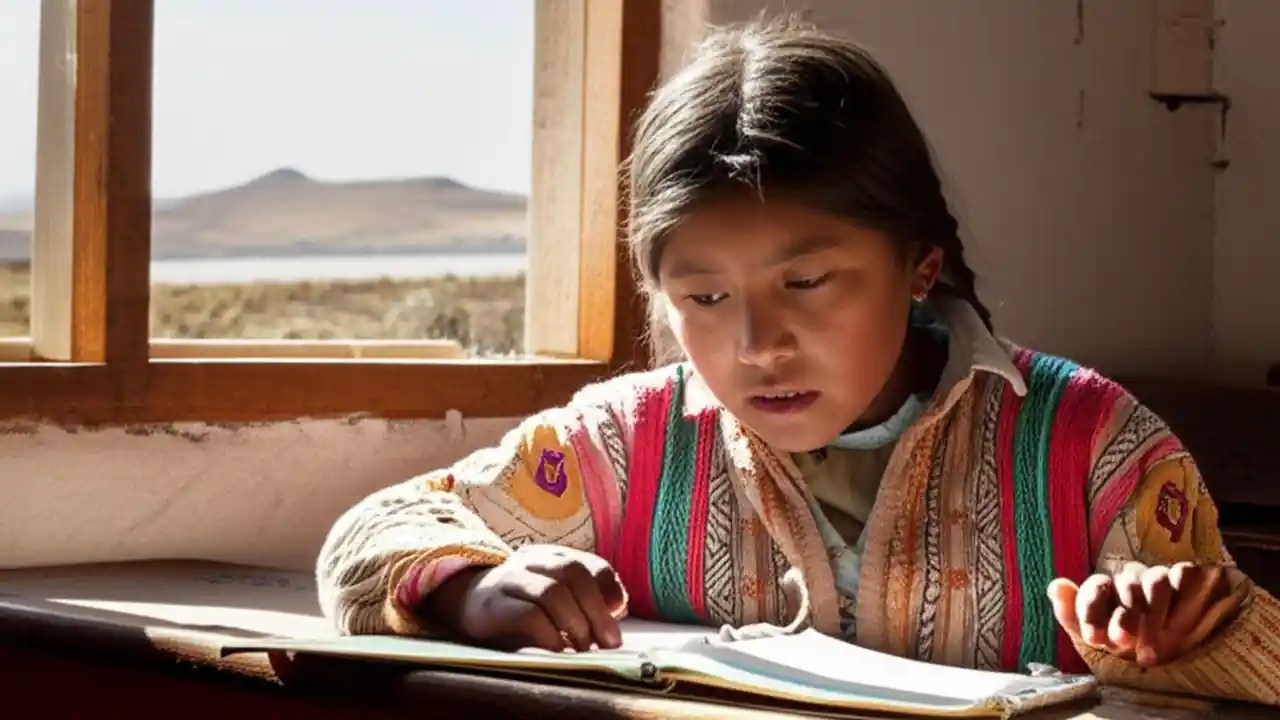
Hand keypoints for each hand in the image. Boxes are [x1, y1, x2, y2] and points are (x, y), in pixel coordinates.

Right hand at [426, 545, 626, 651]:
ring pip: (552, 591)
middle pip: (572, 572)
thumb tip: (615, 613)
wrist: (461, 602)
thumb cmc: (517, 606)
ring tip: (584, 648)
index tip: (618, 613)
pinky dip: (550, 635)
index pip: (590, 564)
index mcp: (552, 557)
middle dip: (597, 609)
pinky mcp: (492, 605)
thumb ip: (582, 600)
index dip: (608, 588)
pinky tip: (558, 651)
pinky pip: (528, 615)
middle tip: (609, 642)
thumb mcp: (551, 598)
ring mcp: (510, 580)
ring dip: (576, 623)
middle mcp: (532, 562)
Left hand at [1047, 562, 1233, 666]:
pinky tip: (1178, 628)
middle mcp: (1134, 580)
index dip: (1092, 610)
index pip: (1096, 588)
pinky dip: (1183, 603)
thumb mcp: (1100, 642)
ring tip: (1152, 651)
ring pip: (1155, 581)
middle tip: (1122, 642)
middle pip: (1125, 585)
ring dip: (1152, 615)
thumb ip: (1074, 617)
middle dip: (1123, 616)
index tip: (1094, 638)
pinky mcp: (1196, 577)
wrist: (1185, 661)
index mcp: (1109, 591)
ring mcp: (1165, 577)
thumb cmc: (1133, 649)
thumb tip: (1056, 585)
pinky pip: (1186, 578)